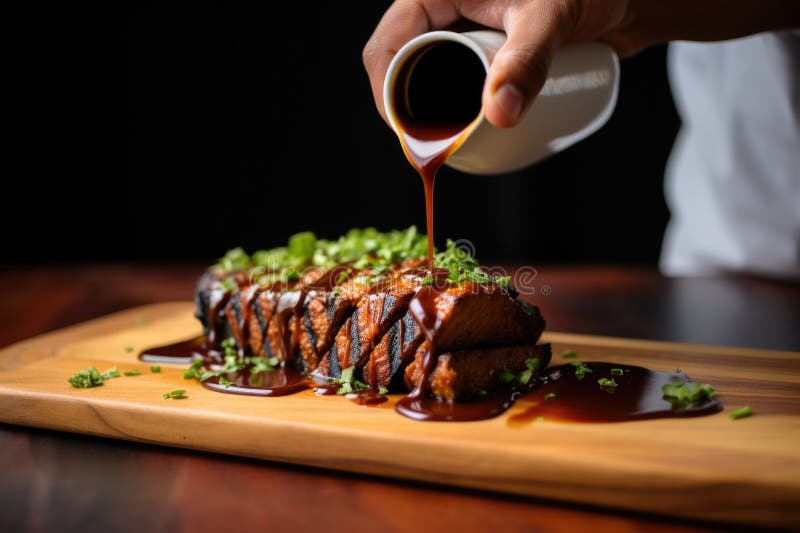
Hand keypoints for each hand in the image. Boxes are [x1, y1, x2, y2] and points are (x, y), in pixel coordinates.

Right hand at [363, 0, 799, 128]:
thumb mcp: (552, 18)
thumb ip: (527, 61)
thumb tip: (499, 116)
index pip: (387, 45)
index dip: (386, 94)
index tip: (408, 136)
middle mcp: (446, 9)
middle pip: (404, 66)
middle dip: (409, 110)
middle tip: (434, 146)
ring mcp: (464, 28)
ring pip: (428, 76)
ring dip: (430, 111)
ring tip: (450, 143)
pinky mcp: (485, 47)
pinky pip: (453, 78)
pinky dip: (450, 105)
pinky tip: (459, 130)